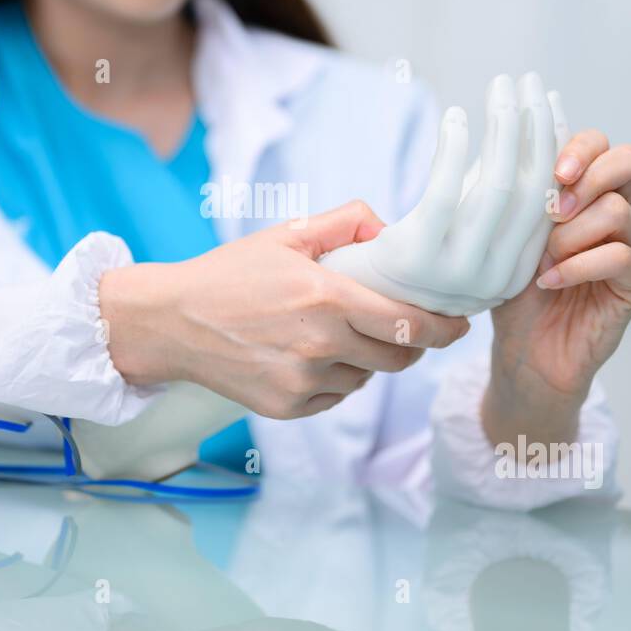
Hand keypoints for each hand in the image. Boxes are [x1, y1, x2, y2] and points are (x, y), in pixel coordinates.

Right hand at [99, 200, 469, 419]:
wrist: (171, 322)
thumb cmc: (229, 274)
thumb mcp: (286, 234)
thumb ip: (344, 223)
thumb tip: (389, 228)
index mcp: (326, 297)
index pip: (409, 322)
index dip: (444, 328)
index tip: (458, 324)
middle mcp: (319, 344)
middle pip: (398, 357)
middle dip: (411, 344)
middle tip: (404, 328)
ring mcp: (303, 381)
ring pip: (366, 378)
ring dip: (367, 360)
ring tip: (338, 336)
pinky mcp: (288, 407)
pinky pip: (335, 396)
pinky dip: (335, 379)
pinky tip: (309, 356)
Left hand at [318, 73, 568, 315]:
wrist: (342, 307)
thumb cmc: (401, 259)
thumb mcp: (461, 230)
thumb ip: (491, 194)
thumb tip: (520, 132)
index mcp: (512, 275)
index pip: (548, 200)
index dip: (553, 146)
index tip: (546, 103)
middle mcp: (493, 280)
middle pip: (533, 190)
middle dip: (536, 128)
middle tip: (528, 82)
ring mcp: (456, 273)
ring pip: (497, 187)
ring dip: (503, 126)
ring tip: (500, 86)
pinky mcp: (416, 258)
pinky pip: (446, 192)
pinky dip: (454, 149)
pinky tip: (454, 116)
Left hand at [482, 132, 630, 444]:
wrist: (525, 352)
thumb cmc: (512, 290)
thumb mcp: (504, 237)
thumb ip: (514, 196)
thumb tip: (500, 149)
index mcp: (585, 193)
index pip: (601, 143)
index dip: (580, 146)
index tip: (552, 172)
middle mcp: (616, 213)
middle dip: (589, 176)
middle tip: (553, 210)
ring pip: (618, 211)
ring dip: (571, 233)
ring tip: (542, 260)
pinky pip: (619, 257)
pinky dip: (577, 267)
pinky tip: (549, 281)